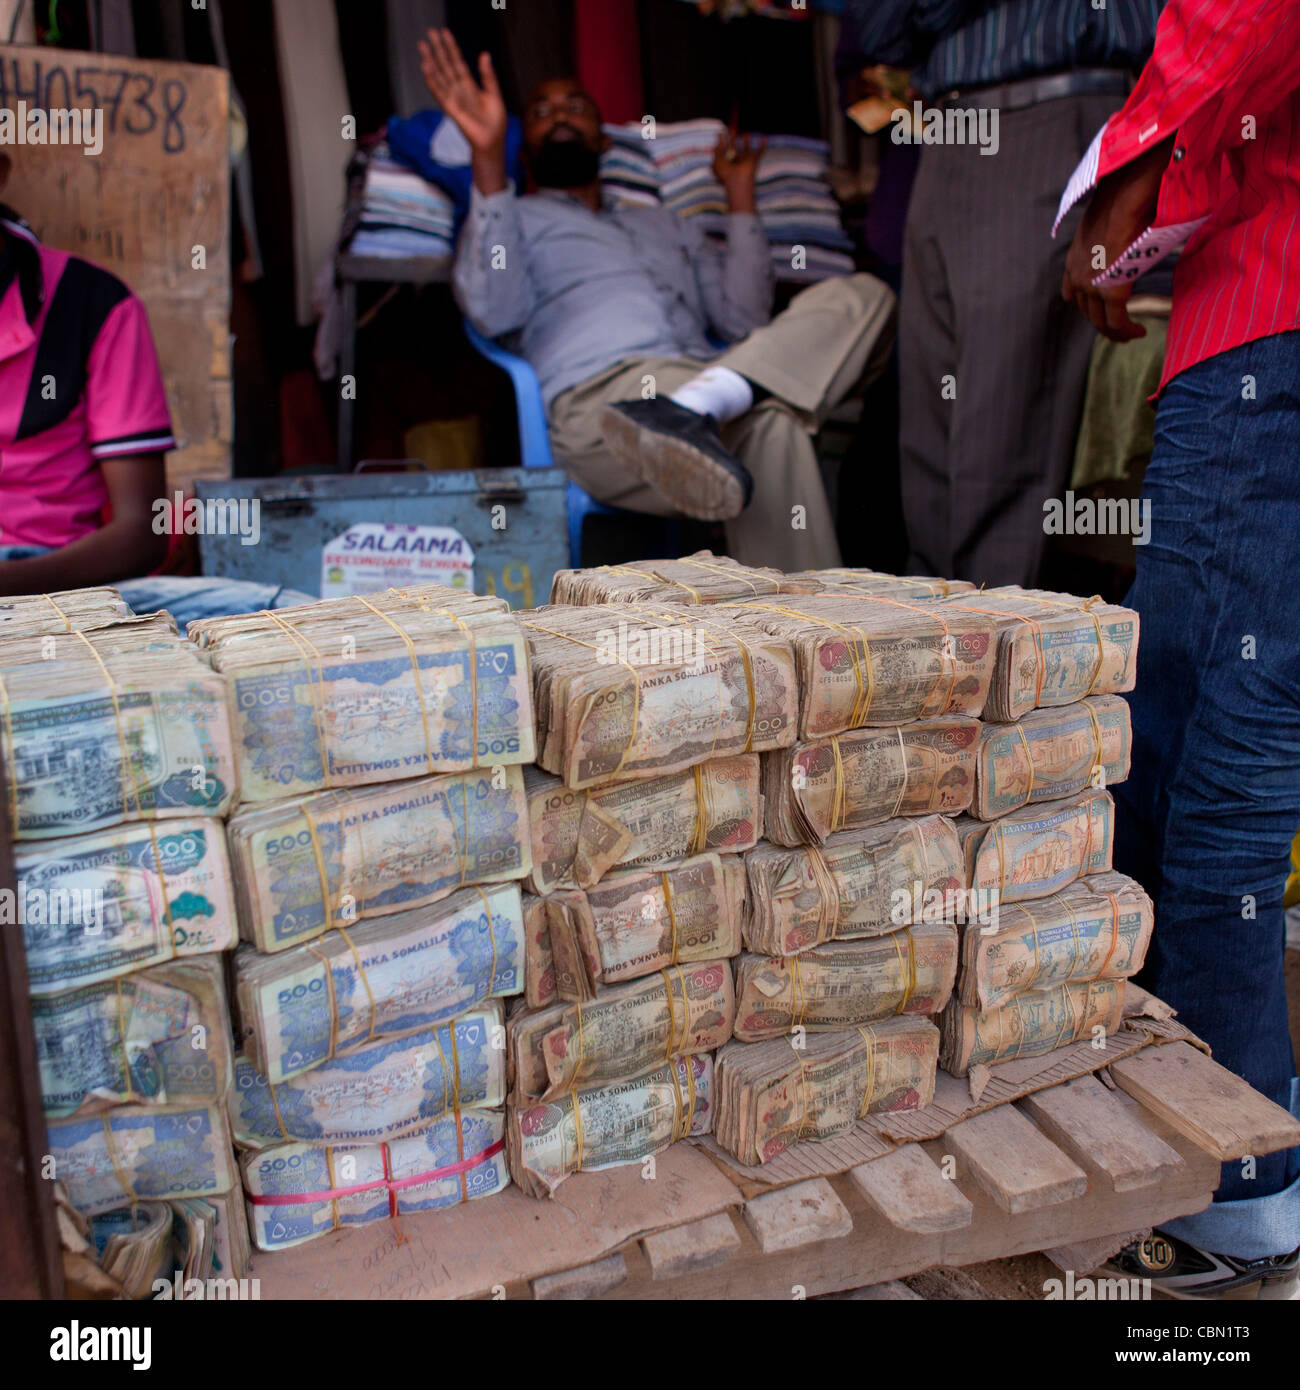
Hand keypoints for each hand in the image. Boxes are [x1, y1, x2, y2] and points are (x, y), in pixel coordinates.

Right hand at [418, 28, 507, 190]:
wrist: (492, 140)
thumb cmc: (495, 120)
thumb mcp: (494, 94)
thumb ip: (488, 75)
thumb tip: (484, 54)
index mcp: (469, 84)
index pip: (458, 62)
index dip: (451, 47)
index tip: (444, 32)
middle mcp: (458, 89)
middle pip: (445, 65)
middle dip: (438, 49)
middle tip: (430, 31)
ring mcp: (453, 97)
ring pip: (439, 75)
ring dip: (430, 60)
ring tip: (422, 45)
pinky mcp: (449, 108)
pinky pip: (438, 91)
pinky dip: (432, 79)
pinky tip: (426, 66)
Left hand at [712, 128, 765, 214]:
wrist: (738, 181)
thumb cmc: (725, 174)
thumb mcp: (716, 162)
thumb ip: (716, 152)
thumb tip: (716, 144)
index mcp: (726, 162)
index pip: (723, 150)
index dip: (722, 141)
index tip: (720, 133)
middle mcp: (735, 161)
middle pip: (734, 147)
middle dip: (732, 138)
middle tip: (732, 129)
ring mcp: (745, 160)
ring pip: (746, 149)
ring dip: (746, 142)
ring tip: (746, 134)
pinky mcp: (754, 160)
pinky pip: (760, 151)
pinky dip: (763, 144)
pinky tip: (764, 137)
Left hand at [1062, 137, 1172, 341]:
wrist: (1130, 190)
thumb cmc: (1129, 194)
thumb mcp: (1115, 216)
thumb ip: (1118, 231)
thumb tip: (1135, 226)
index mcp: (1075, 256)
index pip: (1071, 290)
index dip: (1086, 302)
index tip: (1101, 308)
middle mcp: (1077, 272)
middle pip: (1087, 309)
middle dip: (1104, 321)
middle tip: (1122, 328)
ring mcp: (1091, 283)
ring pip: (1101, 320)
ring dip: (1116, 330)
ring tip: (1131, 334)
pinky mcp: (1110, 290)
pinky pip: (1116, 320)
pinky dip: (1127, 331)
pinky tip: (1138, 333)